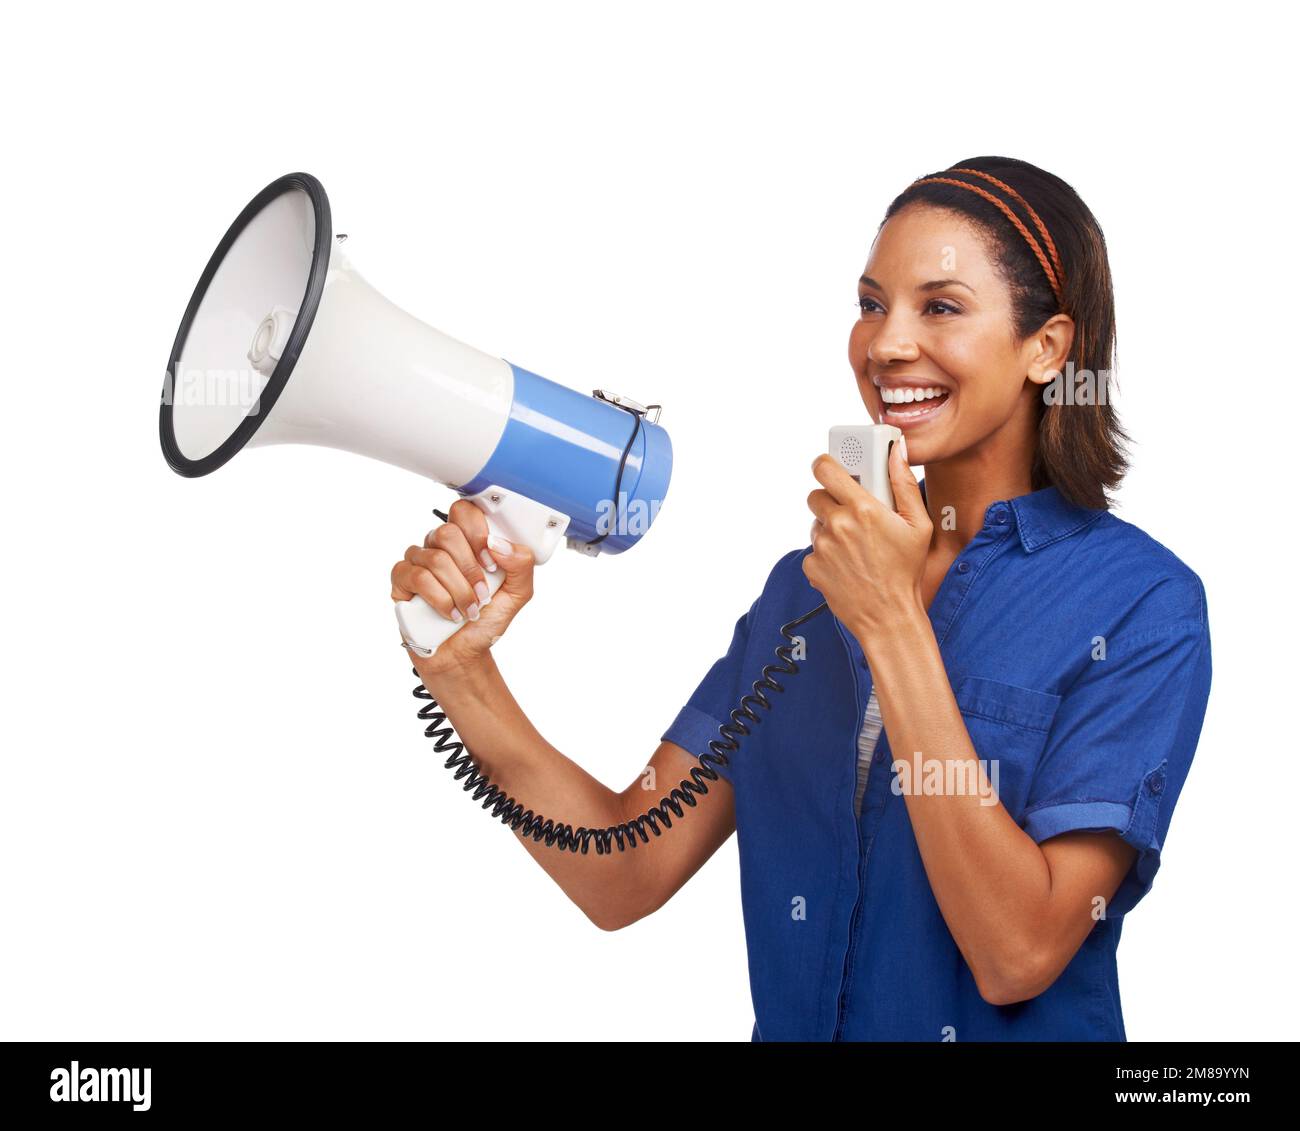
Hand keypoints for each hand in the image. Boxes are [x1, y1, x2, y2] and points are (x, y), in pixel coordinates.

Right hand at [390, 498, 535, 676]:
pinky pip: (417, 578)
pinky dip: (440, 599)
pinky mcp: (401, 581)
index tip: (492, 564)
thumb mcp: (518, 593)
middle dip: (470, 568)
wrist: (464, 653)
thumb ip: (521, 564)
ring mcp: (417, 561)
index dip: (478, 533)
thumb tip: (498, 544)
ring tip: (469, 610)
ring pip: (435, 559)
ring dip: (459, 590)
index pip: (464, 512)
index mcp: (466, 541)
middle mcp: (439, 546)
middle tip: (482, 593)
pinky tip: (450, 614)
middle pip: (447, 533)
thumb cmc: (486, 619)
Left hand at [804, 438, 930, 645]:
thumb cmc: (906, 571)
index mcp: (863, 509)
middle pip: (816, 496)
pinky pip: (813, 549)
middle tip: (851, 514)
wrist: (888, 616)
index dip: (825, 464)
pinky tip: (847, 564)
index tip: (829, 467)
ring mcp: (822, 546)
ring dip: (830, 528)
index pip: (825, 469)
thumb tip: (895, 451)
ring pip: (816, 524)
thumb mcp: (918, 525)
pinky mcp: (812, 565)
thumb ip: (903, 483)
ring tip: (855, 545)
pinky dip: (826, 553)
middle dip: (831, 500)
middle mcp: (838, 525)